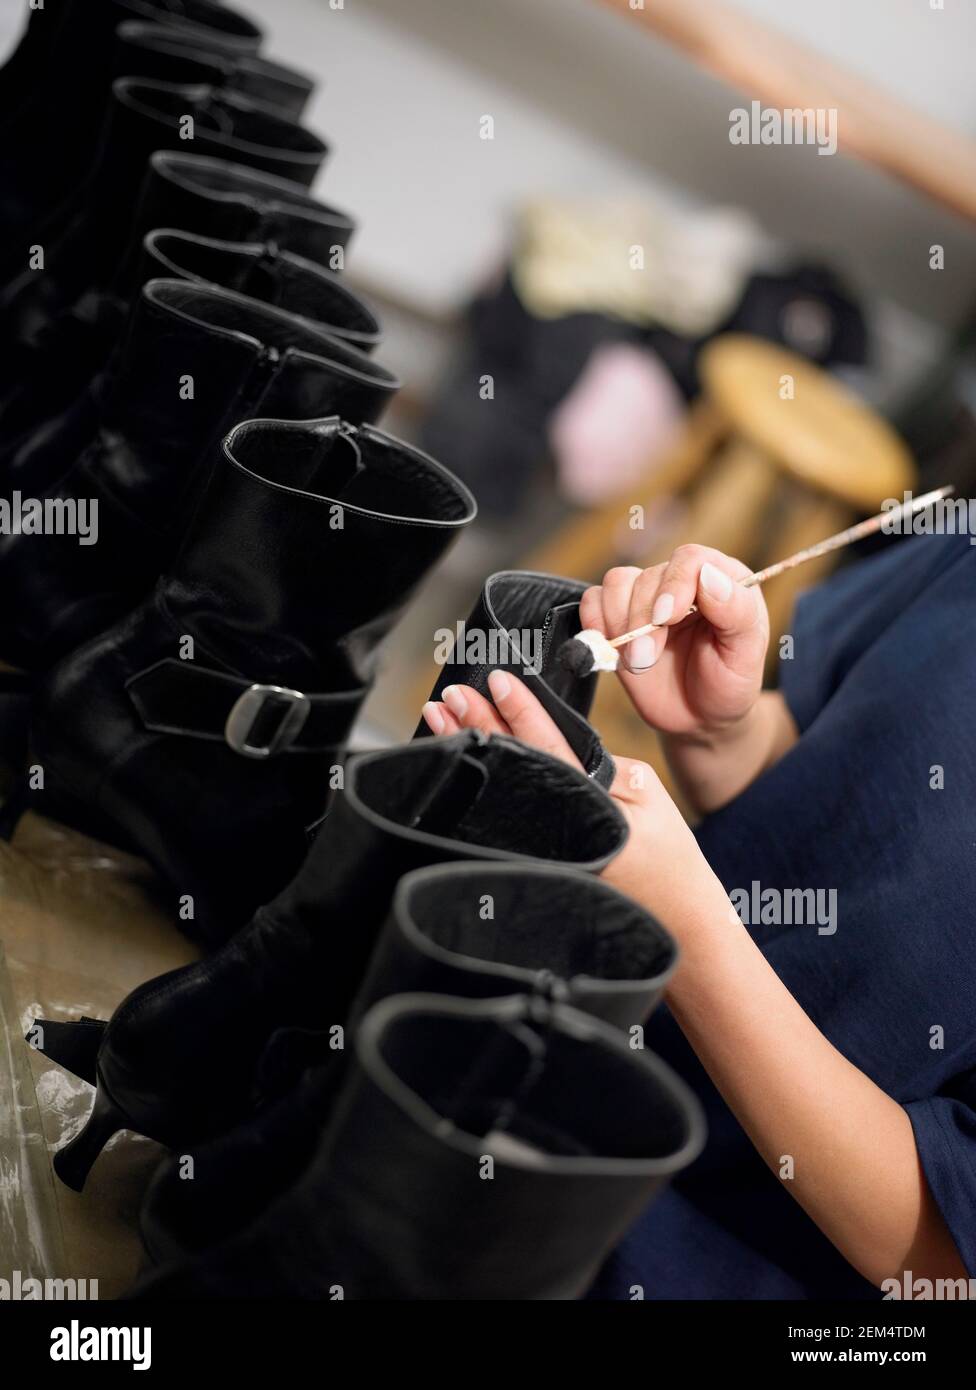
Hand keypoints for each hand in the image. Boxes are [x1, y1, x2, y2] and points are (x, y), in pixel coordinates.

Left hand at [422, 671, 728, 933]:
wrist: (676, 919)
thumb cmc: (667, 855)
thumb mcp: (646, 792)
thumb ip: (600, 763)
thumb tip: (554, 739)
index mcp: (590, 808)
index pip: (547, 749)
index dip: (520, 711)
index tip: (498, 680)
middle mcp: (556, 835)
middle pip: (511, 769)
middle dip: (479, 726)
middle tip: (453, 696)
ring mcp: (540, 856)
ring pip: (498, 794)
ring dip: (469, 752)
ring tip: (440, 720)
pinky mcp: (535, 867)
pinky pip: (501, 820)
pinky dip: (479, 787)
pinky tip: (458, 764)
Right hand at [586, 547, 768, 738]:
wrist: (699, 716)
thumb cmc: (729, 683)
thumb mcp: (747, 652)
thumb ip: (736, 611)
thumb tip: (708, 575)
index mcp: (722, 580)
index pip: (689, 559)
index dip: (673, 584)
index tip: (666, 619)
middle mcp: (682, 582)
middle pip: (648, 576)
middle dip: (642, 620)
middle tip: (646, 660)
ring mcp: (647, 599)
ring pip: (617, 582)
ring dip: (618, 622)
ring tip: (635, 661)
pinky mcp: (617, 617)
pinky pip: (593, 600)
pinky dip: (594, 621)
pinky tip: (611, 649)